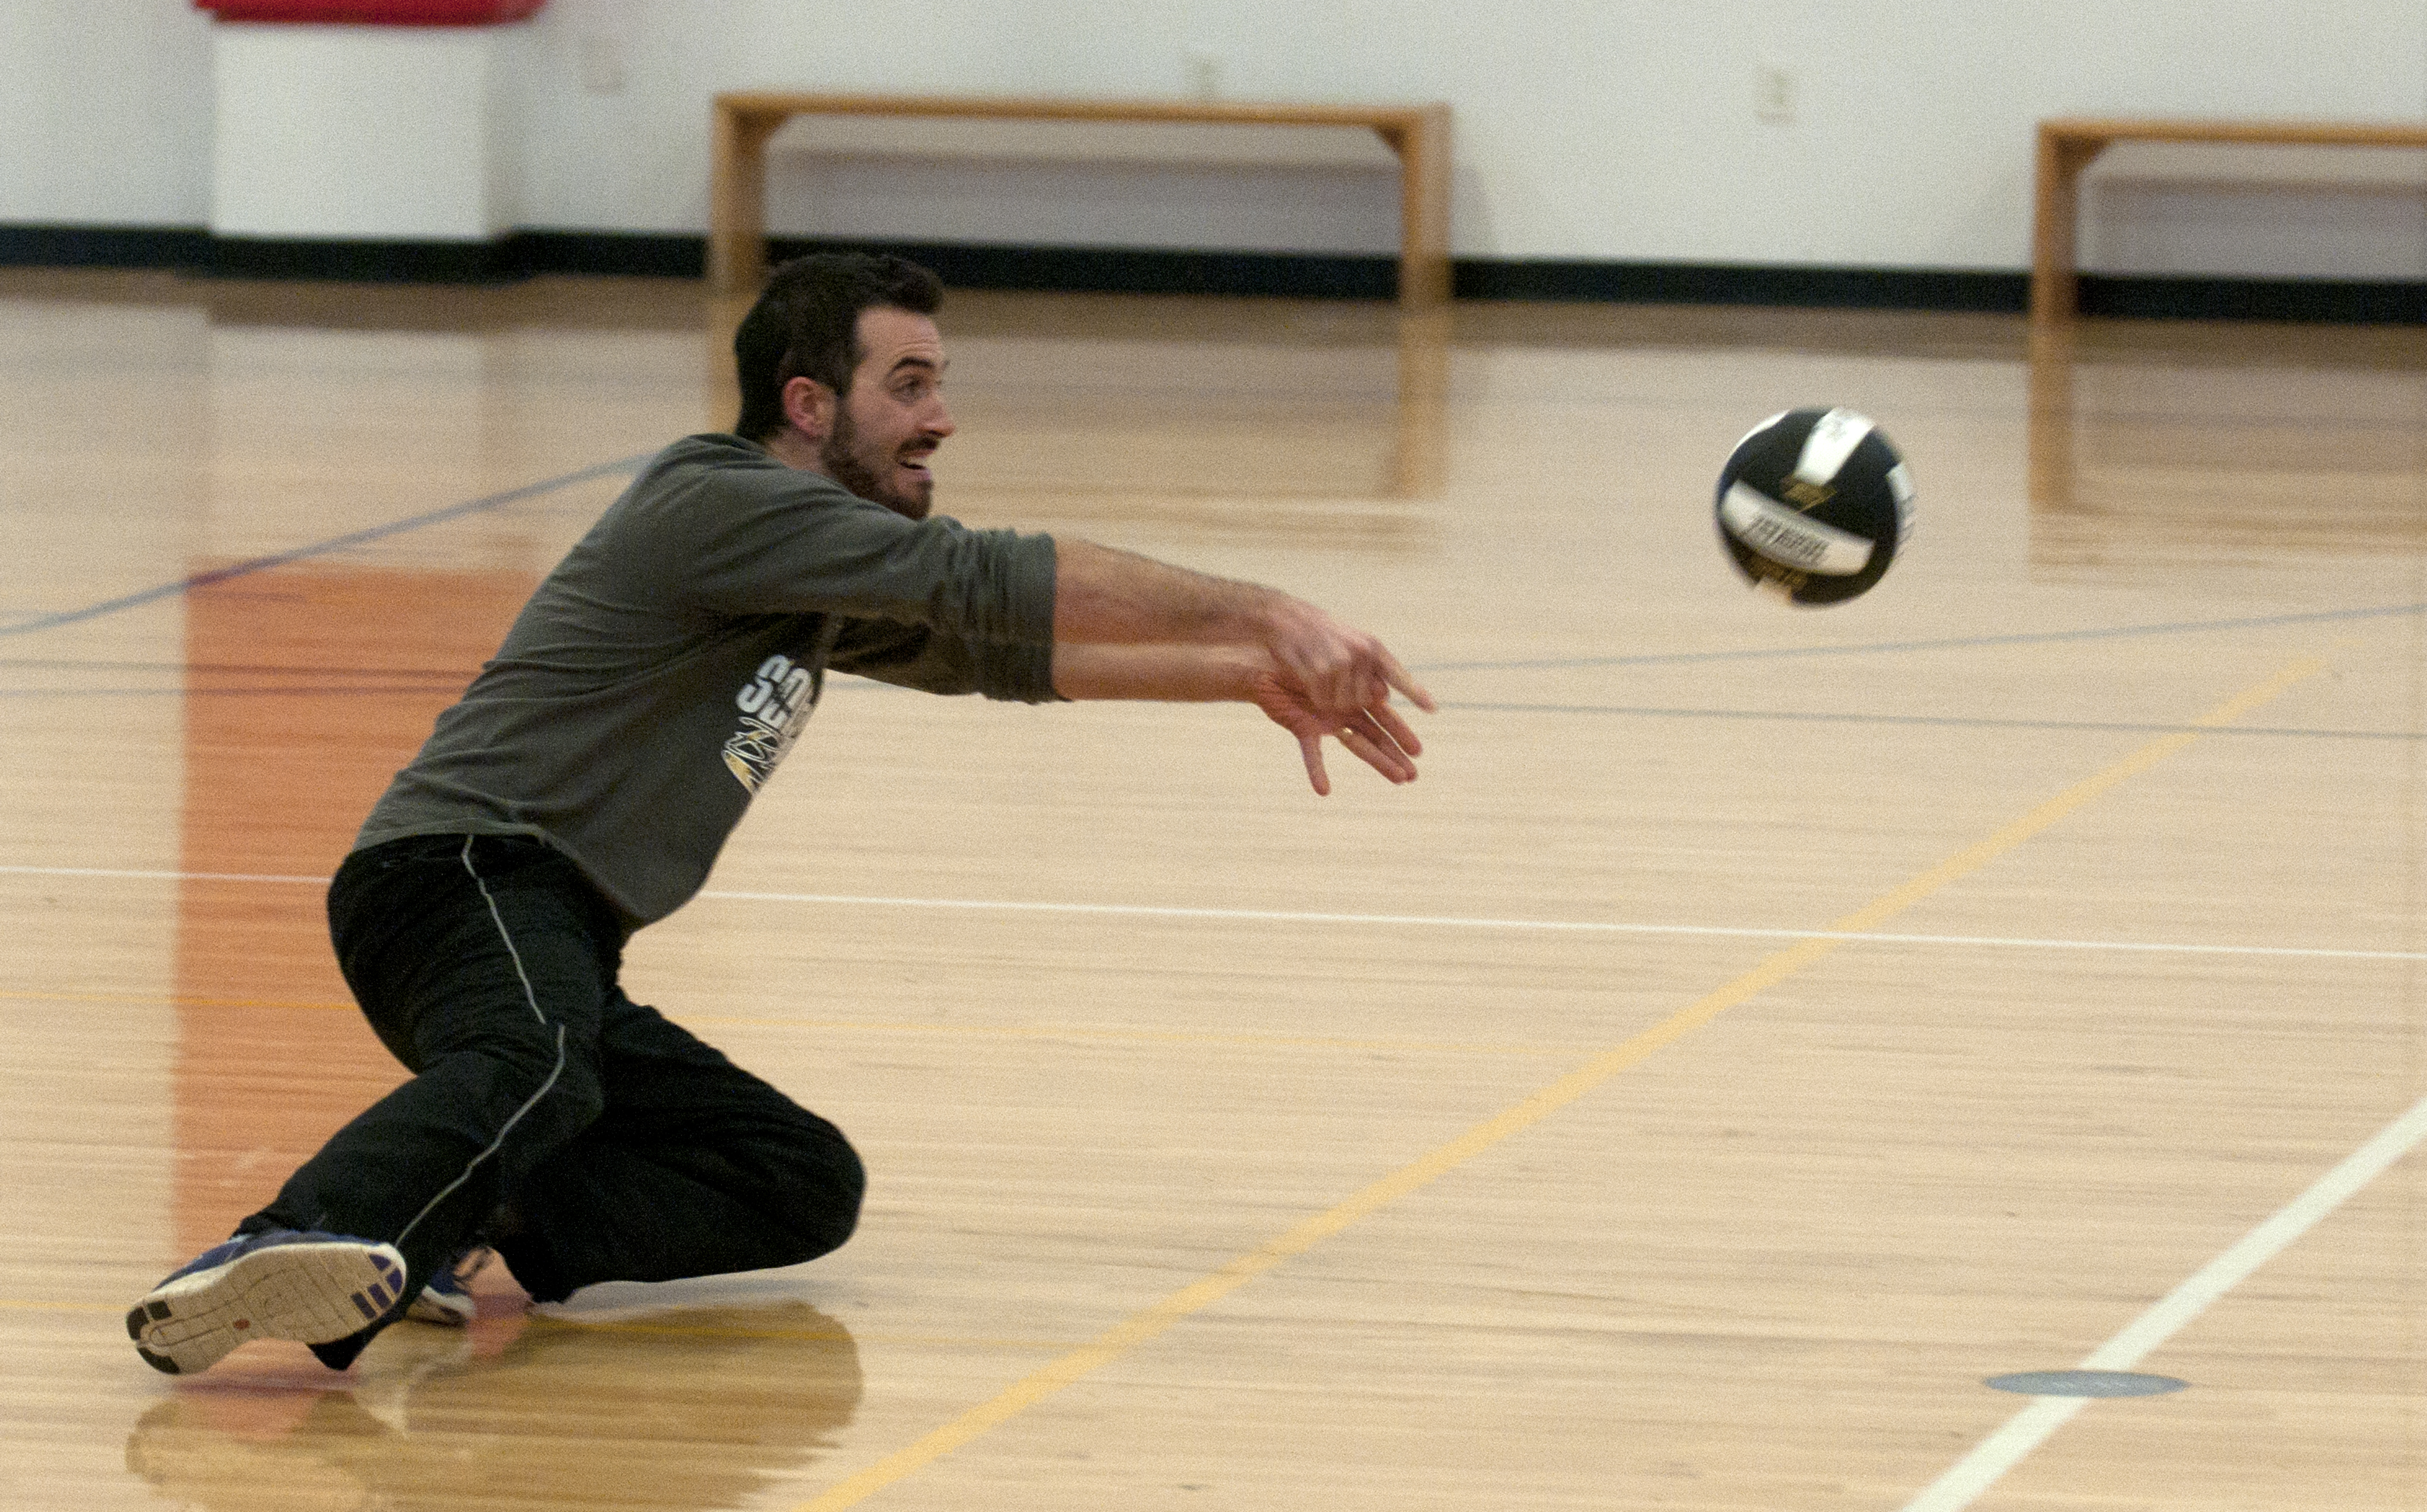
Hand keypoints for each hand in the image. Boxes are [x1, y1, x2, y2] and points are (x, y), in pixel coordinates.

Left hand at [1248, 663, 1423, 795]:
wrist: (1266, 653)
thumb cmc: (1302, 648)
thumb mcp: (1336, 656)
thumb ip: (1358, 675)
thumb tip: (1382, 693)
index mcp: (1357, 691)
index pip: (1385, 717)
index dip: (1401, 734)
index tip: (1418, 751)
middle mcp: (1344, 710)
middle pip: (1375, 736)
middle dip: (1394, 754)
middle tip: (1414, 776)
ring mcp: (1326, 721)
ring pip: (1355, 746)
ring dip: (1375, 763)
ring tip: (1396, 779)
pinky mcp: (1302, 727)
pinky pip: (1311, 752)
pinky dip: (1315, 770)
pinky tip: (1323, 789)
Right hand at [1261, 599, 1435, 727]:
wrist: (1285, 617)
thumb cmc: (1320, 633)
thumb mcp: (1352, 643)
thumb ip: (1369, 669)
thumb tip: (1383, 696)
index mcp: (1372, 647)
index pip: (1398, 674)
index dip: (1415, 693)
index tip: (1431, 708)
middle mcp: (1360, 654)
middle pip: (1365, 700)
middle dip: (1351, 700)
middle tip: (1334, 679)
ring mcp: (1340, 662)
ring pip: (1343, 704)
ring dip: (1330, 699)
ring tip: (1319, 673)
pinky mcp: (1319, 671)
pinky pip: (1322, 700)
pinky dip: (1316, 695)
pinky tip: (1308, 675)